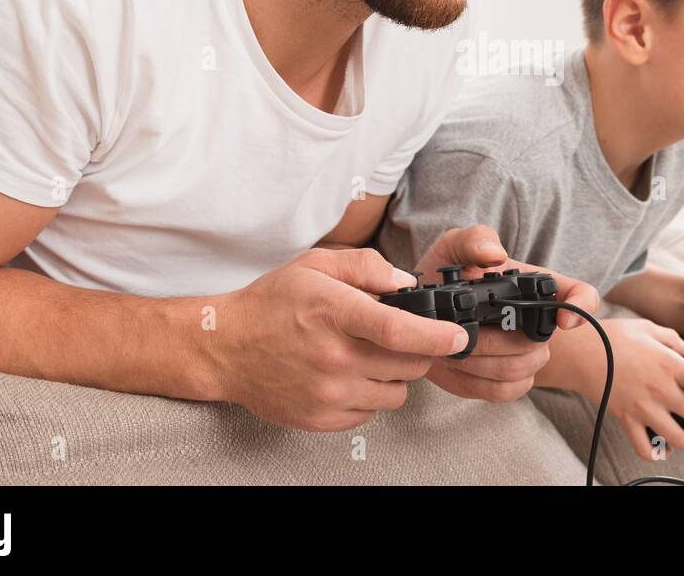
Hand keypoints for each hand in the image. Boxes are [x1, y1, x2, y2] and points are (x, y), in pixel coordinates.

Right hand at [219, 246, 468, 430]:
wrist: (225, 348)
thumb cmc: (272, 303)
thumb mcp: (316, 265)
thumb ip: (365, 267)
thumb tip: (406, 283)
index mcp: (335, 312)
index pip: (400, 329)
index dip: (438, 335)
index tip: (459, 335)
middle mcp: (334, 356)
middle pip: (408, 364)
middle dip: (416, 349)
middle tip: (396, 336)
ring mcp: (327, 393)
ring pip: (395, 392)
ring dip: (392, 375)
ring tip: (365, 356)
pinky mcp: (321, 418)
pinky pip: (370, 413)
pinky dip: (369, 396)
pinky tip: (347, 376)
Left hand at [415, 226, 600, 402]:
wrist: (428, 311)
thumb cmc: (450, 276)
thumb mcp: (456, 247)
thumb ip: (475, 240)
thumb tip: (495, 255)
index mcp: (534, 287)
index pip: (582, 295)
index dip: (582, 307)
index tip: (562, 321)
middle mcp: (536, 323)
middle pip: (538, 345)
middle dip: (490, 342)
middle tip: (458, 331)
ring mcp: (525, 356)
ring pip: (518, 371)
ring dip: (477, 363)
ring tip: (450, 346)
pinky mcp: (506, 381)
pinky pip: (503, 392)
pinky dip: (473, 382)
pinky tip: (453, 365)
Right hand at [571, 318, 683, 460]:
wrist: (580, 352)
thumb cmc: (613, 337)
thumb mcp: (649, 328)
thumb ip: (674, 340)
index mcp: (670, 365)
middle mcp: (660, 389)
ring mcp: (643, 408)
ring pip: (679, 438)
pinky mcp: (627, 420)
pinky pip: (646, 448)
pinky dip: (656, 451)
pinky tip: (661, 443)